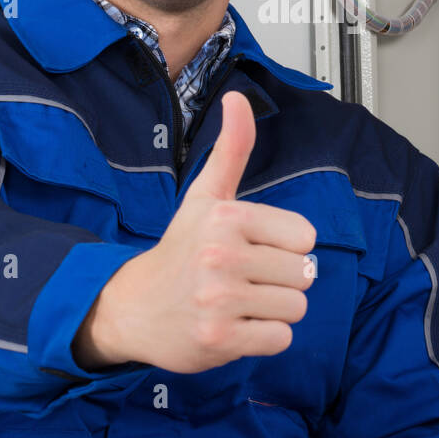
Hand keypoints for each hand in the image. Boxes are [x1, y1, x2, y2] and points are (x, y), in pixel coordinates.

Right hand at [73, 91, 316, 372]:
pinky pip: (280, 339)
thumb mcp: (206, 196)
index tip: (252, 247)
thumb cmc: (181, 250)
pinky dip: (263, 338)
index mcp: (227, 217)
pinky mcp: (220, 339)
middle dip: (281, 280)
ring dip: (273, 310)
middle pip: (304, 275)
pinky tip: (235, 325)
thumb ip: (232, 148)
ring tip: (240, 301)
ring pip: (295, 308)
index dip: (285, 246)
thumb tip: (238, 98)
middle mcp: (222, 255)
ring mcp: (220, 299)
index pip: (305, 237)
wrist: (133, 306)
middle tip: (244, 278)